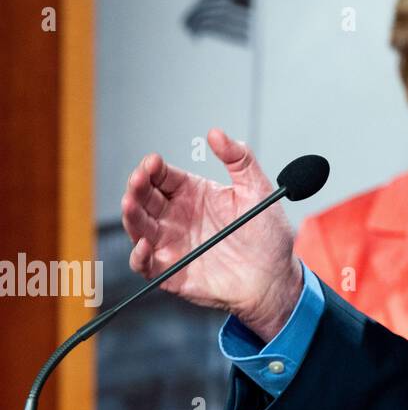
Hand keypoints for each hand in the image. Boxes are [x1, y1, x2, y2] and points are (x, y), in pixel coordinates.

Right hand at [120, 128, 301, 341]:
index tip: (152, 161)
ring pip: (139, 228)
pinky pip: (146, 265)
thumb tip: (217, 133)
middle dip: (137, 187)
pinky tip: (145, 245)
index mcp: (194, 194)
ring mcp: (171, 244)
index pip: (163, 176)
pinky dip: (140, 256)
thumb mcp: (257, 190)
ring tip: (131, 203)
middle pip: (146, 198)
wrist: (275, 276)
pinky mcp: (171, 272)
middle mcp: (177, 217)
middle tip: (139, 179)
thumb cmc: (267, 235)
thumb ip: (239, 160)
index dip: (153, 168)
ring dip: (131, 215)